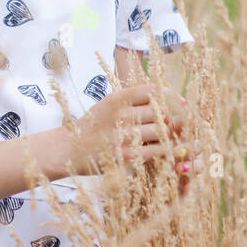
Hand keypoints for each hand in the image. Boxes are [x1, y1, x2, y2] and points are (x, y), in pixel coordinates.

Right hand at [65, 83, 194, 176]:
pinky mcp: (127, 155)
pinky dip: (168, 150)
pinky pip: (158, 150)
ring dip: (173, 135)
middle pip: (161, 111)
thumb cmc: (93, 126)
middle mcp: (120, 114)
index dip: (171, 96)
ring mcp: (123, 135)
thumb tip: (172, 97)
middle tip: (179, 124)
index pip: (153, 91)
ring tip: (177, 137)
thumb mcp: (108, 105)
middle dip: (173, 117)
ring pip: (162, 130)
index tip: (179, 103)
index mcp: (116, 99)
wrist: (67, 149)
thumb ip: (134, 99)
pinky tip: (170, 150)